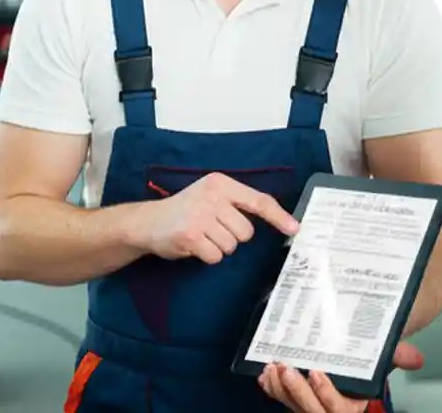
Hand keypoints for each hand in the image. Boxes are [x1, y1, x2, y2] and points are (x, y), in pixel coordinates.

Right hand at [138, 172, 298, 263]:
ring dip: (218, 247)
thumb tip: (277, 220)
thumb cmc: (185, 210)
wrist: (147, 221)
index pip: (258, 200)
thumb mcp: (211, 196)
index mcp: (220, 183)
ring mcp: (200, 216)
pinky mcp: (190, 236)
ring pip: (231, 246)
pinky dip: (206, 256)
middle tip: (211, 229)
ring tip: (200, 235)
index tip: (294, 229)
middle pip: (246, 232)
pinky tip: (192, 245)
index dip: (278, 216)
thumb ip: (237, 204)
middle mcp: (212, 196)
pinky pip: (215, 256)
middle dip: (232, 236)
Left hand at [258, 342, 425, 411]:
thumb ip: (396, 357)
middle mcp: (332, 412)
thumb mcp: (382, 363)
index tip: (316, 372)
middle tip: (285, 367)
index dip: (325, 393)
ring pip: (295, 408)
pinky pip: (284, 402)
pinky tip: (266, 377)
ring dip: (281, 390)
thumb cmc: (365, 368)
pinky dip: (274, 391)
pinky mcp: (298, 403)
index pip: (338, 408)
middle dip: (296, 392)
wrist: (352, 372)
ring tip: (273, 369)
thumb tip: (416, 358)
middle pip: (311, 411)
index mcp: (353, 406)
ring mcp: (313, 409)